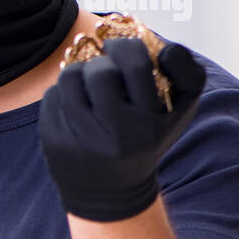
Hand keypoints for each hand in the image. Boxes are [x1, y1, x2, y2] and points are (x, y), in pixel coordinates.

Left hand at [38, 36, 206, 221]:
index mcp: (148, 126)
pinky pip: (52, 94)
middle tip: (106, 65)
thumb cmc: (147, 139)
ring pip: (70, 76)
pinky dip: (64, 91)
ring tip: (88, 82)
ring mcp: (79, 137)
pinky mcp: (52, 138)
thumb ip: (187, 73)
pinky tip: (75, 105)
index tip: (121, 49)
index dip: (126, 47)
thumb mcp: (180, 112)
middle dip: (103, 61)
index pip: (135, 65)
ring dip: (80, 71)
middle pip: (100, 71)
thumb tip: (163, 47)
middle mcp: (113, 134)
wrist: (109, 191)